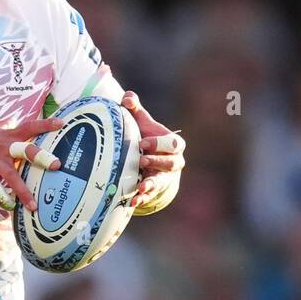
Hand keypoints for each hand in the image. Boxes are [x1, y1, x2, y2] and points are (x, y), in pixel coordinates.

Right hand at [0, 114, 63, 210]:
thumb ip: (4, 125)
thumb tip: (13, 118)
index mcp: (7, 136)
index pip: (29, 127)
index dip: (45, 125)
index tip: (61, 124)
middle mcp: (3, 149)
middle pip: (26, 151)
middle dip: (42, 157)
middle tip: (56, 165)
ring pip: (13, 178)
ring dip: (24, 193)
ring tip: (34, 206)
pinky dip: (4, 200)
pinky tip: (11, 208)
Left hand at [121, 91, 185, 214]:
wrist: (150, 162)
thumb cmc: (147, 139)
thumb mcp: (142, 124)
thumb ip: (135, 110)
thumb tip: (127, 98)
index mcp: (174, 145)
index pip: (173, 143)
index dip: (160, 143)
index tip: (143, 142)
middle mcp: (174, 162)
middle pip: (170, 163)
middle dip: (156, 162)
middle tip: (141, 160)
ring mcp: (165, 178)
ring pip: (161, 182)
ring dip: (150, 184)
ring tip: (140, 186)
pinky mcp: (155, 191)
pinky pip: (150, 196)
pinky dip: (142, 199)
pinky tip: (133, 201)